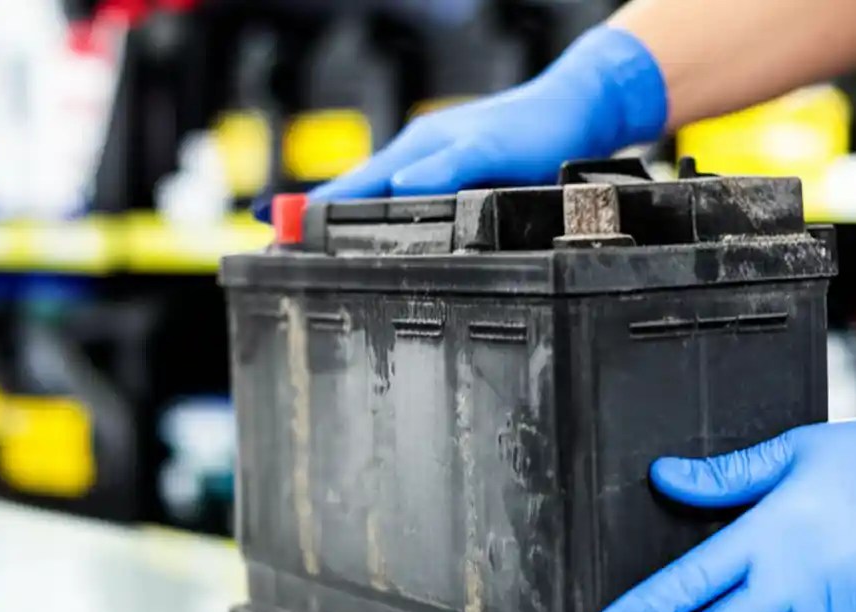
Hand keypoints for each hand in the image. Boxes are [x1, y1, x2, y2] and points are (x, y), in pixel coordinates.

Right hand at [261, 26, 665, 216]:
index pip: (351, 187)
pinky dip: (386, 223)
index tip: (276, 233)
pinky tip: (386, 242)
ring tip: (319, 255)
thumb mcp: (492, 149)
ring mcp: (435, 170)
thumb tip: (401, 191)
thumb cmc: (539, 129)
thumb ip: (448, 168)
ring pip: (380, 203)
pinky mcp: (456, 181)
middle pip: (357, 196)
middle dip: (320, 223)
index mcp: (416, 151)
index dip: (312, 212)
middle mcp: (418, 159)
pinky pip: (409, 207)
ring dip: (350, 225)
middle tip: (287, 254)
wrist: (579, 111)